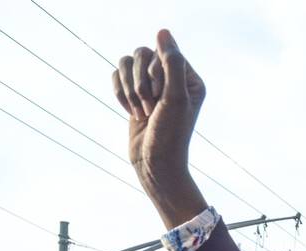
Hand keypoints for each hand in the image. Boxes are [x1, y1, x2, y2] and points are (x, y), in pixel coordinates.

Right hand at [112, 30, 207, 228]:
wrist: (155, 165)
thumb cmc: (170, 136)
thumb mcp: (175, 99)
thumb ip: (171, 64)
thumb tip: (162, 31)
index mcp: (189, 78)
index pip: (162, 52)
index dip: (155, 73)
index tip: (161, 98)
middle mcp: (171, 79)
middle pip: (140, 53)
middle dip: (140, 82)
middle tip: (150, 108)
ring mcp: (151, 86)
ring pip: (125, 62)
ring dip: (129, 89)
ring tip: (140, 113)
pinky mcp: (133, 94)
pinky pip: (116, 75)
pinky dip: (119, 93)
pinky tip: (131, 114)